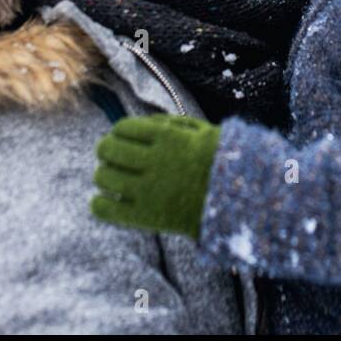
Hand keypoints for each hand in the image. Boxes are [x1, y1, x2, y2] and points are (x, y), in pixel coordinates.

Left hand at [91, 113, 221, 239]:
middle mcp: (155, 161)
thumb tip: (138, 125)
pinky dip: (100, 203)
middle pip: (107, 149)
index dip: (118, 133)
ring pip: (103, 176)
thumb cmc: (220, 163)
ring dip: (104, 175)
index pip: (123, 128)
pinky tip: (106, 201)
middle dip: (106, 151)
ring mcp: (148, 190)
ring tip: (112, 179)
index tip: (121, 139)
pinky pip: (104, 208)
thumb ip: (168, 124)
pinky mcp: (145, 217)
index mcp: (167, 137)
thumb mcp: (201, 132)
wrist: (240, 202)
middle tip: (112, 157)